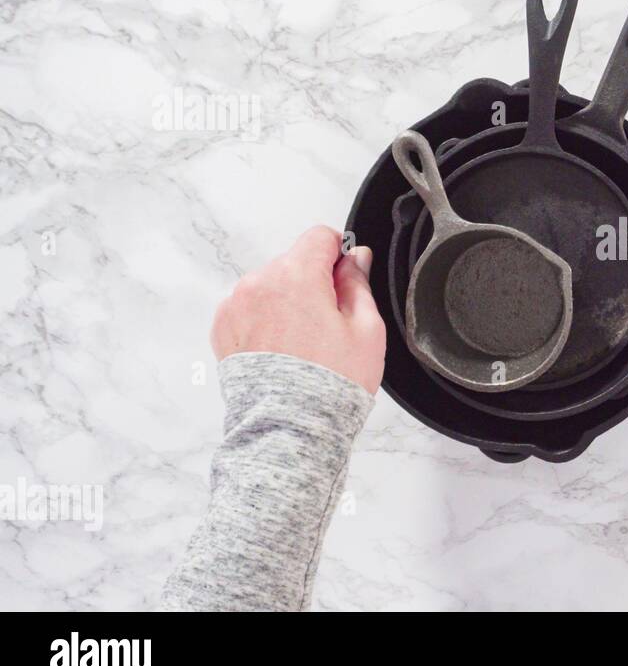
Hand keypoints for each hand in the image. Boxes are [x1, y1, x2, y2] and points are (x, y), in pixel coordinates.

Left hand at [211, 226, 386, 392]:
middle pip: (294, 262)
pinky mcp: (223, 328)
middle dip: (313, 283)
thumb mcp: (366, 329)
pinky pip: (251, 308)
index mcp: (296, 276)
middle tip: (329, 325)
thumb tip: (355, 258)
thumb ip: (359, 283)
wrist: (289, 427)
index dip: (340, 255)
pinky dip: (266, 320)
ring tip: (304, 343)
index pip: (320, 237)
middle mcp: (258, 283)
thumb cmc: (330, 383)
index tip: (346, 279)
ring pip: (272, 285)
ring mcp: (235, 305)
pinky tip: (283, 349)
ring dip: (288, 301)